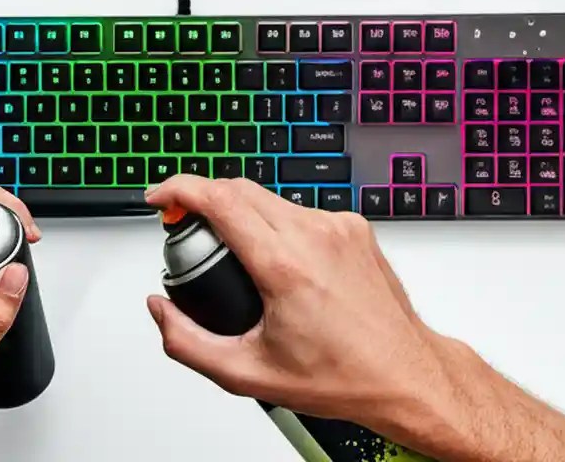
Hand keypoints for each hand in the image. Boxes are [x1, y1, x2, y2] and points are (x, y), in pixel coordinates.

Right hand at [145, 176, 447, 432]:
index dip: (179, 190)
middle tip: (188, 230)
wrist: (405, 375)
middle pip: (240, 189)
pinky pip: (301, 212)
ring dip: (243, 215)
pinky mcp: (355, 227)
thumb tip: (161, 309)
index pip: (220, 200)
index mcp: (286, 265)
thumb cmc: (344, 376)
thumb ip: (188, 342)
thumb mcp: (249, 373)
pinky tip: (282, 263)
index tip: (160, 198)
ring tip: (239, 257)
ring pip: (271, 199)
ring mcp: (340, 227)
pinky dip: (279, 226)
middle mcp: (316, 235)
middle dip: (204, 200)